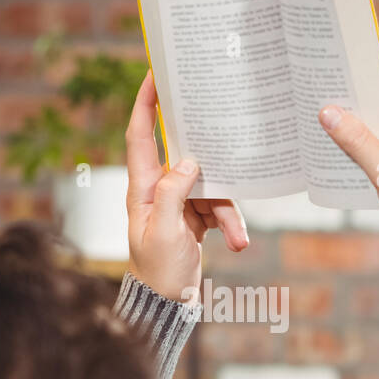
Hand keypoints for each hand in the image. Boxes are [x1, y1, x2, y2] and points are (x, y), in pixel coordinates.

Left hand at [124, 71, 247, 300]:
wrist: (167, 304)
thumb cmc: (157, 270)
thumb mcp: (164, 231)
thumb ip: (173, 192)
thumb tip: (189, 161)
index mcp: (142, 188)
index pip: (140, 135)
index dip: (144, 103)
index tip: (155, 73)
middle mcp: (160, 189)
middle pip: (186, 155)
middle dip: (207, 148)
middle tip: (221, 119)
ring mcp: (179, 203)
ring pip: (212, 187)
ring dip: (228, 212)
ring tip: (237, 239)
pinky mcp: (196, 217)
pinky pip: (220, 209)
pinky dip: (231, 225)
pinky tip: (238, 244)